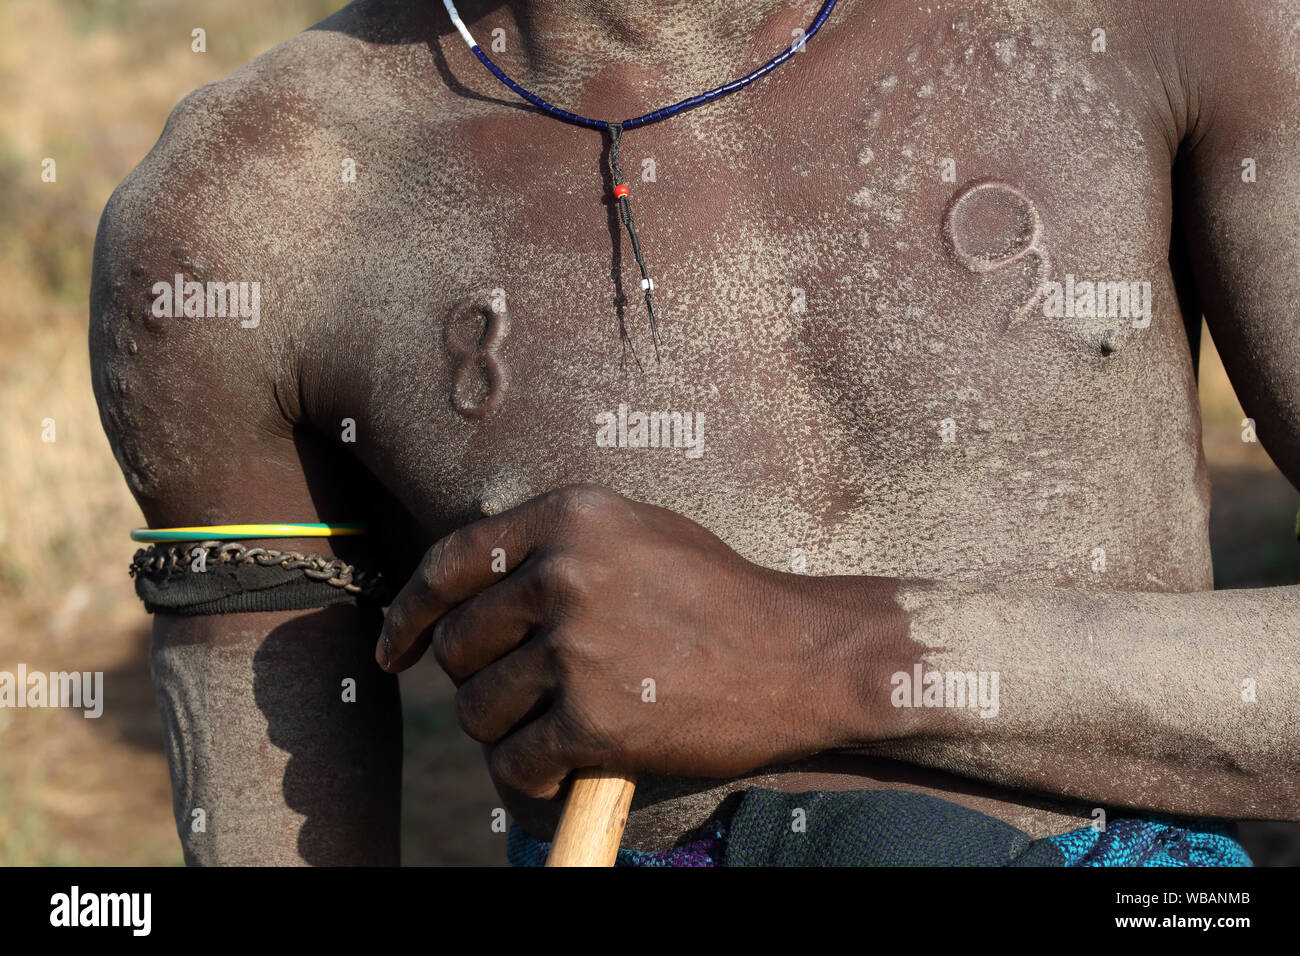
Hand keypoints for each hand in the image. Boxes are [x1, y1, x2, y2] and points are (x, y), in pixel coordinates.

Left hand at [376, 484, 894, 798]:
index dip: (410, 614)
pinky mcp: (593, 720)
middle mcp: (563, 573)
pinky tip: (563, 769)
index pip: (450, 563)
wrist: (805, 656)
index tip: (397, 650)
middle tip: (517, 698)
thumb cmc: (724, 596)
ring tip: (552, 732)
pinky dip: (531, 776)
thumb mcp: (640, 534)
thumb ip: (559, 546)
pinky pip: (517, 760)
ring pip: (481, 708)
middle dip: (476, 680)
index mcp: (569, 518)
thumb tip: (473, 591)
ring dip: (505, 732)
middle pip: (462, 645)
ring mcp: (577, 646)